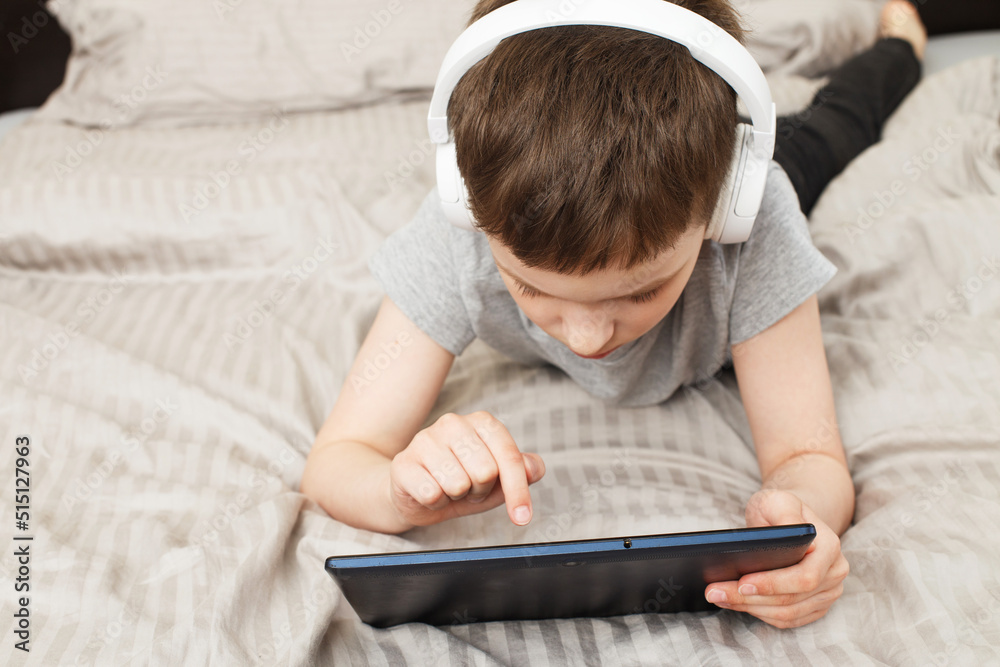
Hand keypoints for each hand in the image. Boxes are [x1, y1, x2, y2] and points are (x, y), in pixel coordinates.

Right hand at [388, 411, 545, 528]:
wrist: (416, 494)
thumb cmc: (461, 481)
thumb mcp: (498, 480)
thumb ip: (523, 471)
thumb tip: (533, 468)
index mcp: (482, 422)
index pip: (509, 457)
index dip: (518, 491)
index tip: (523, 517)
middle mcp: (453, 423)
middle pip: (485, 472)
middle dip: (480, 491)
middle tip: (469, 488)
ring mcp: (425, 439)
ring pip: (458, 484)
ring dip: (456, 497)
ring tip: (448, 488)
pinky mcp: (404, 462)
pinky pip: (432, 494)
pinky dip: (435, 503)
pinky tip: (430, 492)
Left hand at [704, 489, 848, 627]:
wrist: (789, 518)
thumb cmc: (780, 508)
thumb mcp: (778, 500)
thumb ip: (785, 513)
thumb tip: (788, 532)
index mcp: (829, 548)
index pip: (805, 577)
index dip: (773, 584)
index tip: (741, 583)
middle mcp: (833, 574)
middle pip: (792, 600)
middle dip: (749, 598)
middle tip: (714, 592)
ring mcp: (826, 593)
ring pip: (787, 613)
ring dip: (750, 609)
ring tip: (718, 597)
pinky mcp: (814, 606)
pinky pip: (787, 619)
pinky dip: (759, 613)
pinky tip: (734, 602)